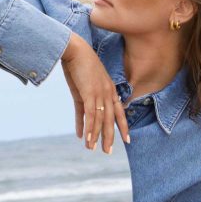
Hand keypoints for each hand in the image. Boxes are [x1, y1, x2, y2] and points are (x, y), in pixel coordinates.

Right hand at [60, 38, 130, 154]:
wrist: (73, 49)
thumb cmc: (77, 64)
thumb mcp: (83, 86)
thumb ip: (83, 104)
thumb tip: (83, 117)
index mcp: (109, 89)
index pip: (119, 111)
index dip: (123, 125)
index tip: (127, 139)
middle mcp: (107, 92)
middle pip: (111, 119)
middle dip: (110, 136)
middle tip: (108, 151)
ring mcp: (100, 93)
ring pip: (101, 120)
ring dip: (96, 136)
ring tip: (93, 149)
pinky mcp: (89, 93)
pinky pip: (90, 115)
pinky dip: (89, 128)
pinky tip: (86, 139)